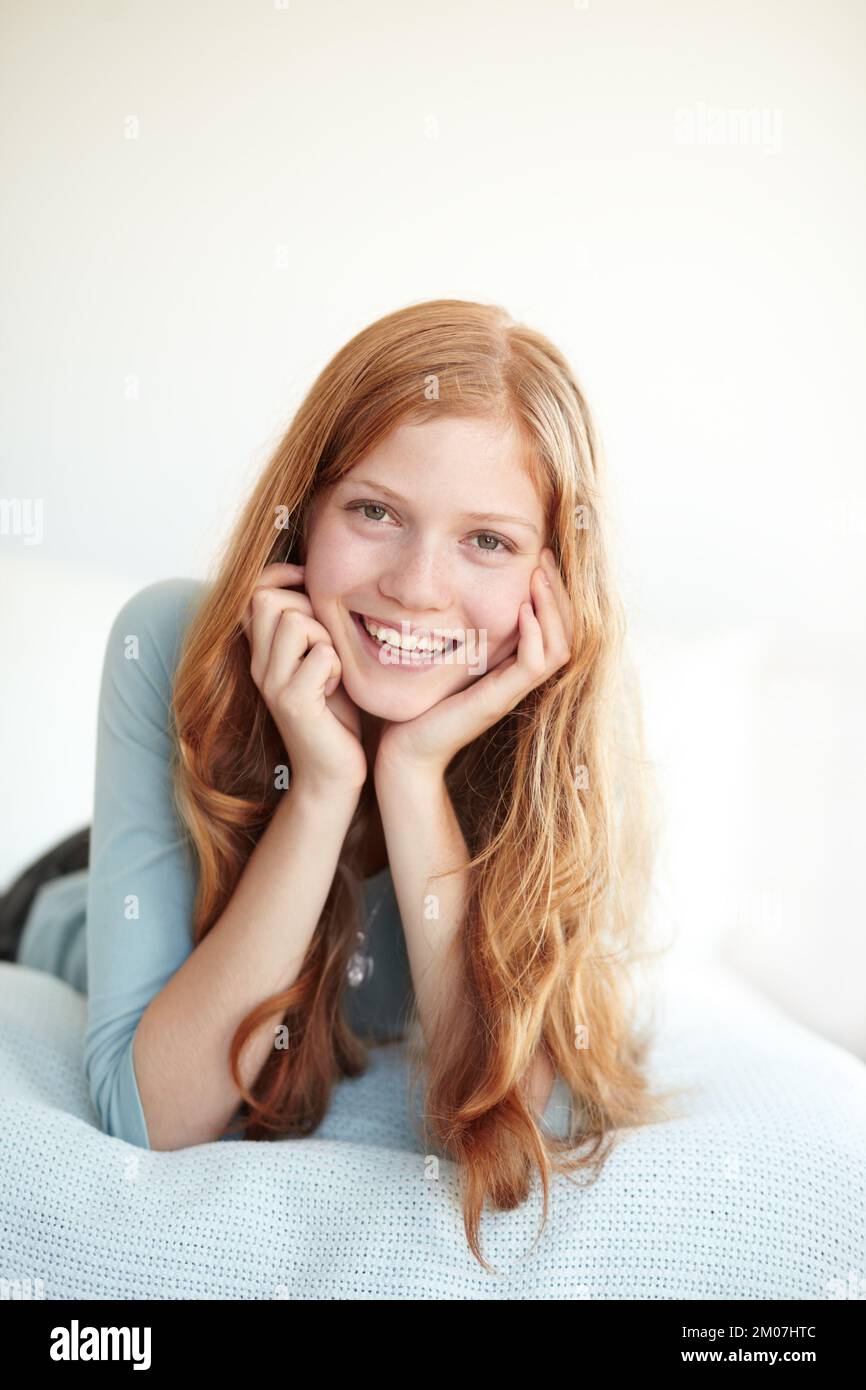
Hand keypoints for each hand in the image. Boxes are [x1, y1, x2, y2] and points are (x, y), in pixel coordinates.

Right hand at [242, 562, 367, 797]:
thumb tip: (321, 583)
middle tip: (326, 642)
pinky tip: (335, 690)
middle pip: (268, 598)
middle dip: (307, 607)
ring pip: (294, 621)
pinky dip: (336, 666)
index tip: (309, 581)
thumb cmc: (337, 715)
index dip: (279, 575)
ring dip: (324, 637)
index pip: (253, 590)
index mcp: (263, 652)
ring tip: (331, 668)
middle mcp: (259, 665)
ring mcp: (271, 684)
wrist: (333, 774)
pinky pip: (321, 654)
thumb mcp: (322, 661)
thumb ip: (314, 629)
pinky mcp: (292, 702)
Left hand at [374, 548, 572, 781]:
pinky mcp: (497, 701)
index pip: (557, 629)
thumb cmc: (421, 704)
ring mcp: (512, 692)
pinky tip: (522, 611)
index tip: (542, 560)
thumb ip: (466, 632)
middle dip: (560, 594)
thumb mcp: (450, 657)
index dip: (555, 594)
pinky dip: (534, 636)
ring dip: (553, 609)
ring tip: (539, 578)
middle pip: (568, 635)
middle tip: (547, 559)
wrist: (405, 750)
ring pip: (560, 649)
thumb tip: (460, 592)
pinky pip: (533, 666)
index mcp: (513, 669)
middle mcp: (520, 681)